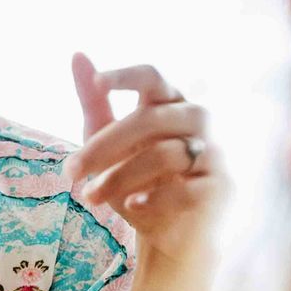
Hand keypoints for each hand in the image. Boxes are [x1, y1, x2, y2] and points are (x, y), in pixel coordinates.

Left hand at [65, 53, 226, 263]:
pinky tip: (133, 206)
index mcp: (169, 104)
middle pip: (150, 120)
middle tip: (69, 172)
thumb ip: (94, 101)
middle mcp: (197, 121)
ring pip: (164, 155)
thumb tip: (77, 54)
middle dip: (103, 147)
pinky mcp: (221, 187)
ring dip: (119, 177)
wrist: (168, 235)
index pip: (153, 77)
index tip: (98, 83)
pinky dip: (154, 197)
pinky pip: (187, 188)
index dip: (127, 76)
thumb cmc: (136, 181)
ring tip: (91, 198)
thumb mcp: (107, 141)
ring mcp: (213, 153)